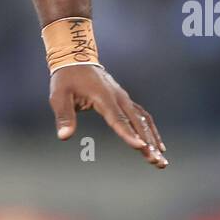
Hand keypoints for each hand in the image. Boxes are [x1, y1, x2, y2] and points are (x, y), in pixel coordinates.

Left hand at [50, 64, 167, 167]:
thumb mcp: (58, 97)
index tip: (141, 147)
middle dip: (148, 143)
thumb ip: (64, 117)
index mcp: (103, 97)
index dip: (129, 134)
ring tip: (161, 160)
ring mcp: (124, 98)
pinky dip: (151, 131)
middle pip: (137, 123)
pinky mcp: (125, 100)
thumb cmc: (66, 79)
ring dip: (153, 140)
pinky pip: (142, 117)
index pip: (118, 119)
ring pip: (144, 121)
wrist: (76, 57)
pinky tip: (158, 145)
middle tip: (158, 162)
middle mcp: (119, 98)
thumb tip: (64, 137)